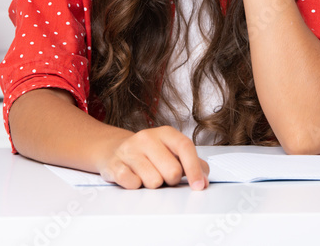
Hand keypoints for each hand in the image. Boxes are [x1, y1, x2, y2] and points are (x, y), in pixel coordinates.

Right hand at [95, 126, 209, 189]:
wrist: (115, 150)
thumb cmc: (150, 153)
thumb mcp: (172, 152)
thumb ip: (192, 164)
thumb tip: (204, 180)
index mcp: (166, 133)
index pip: (185, 147)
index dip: (194, 169)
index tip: (200, 185)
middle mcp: (147, 138)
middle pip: (172, 171)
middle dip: (171, 180)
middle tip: (164, 175)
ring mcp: (130, 150)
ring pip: (154, 181)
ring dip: (153, 185)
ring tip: (147, 175)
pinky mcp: (115, 164)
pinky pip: (132, 184)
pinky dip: (136, 186)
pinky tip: (134, 177)